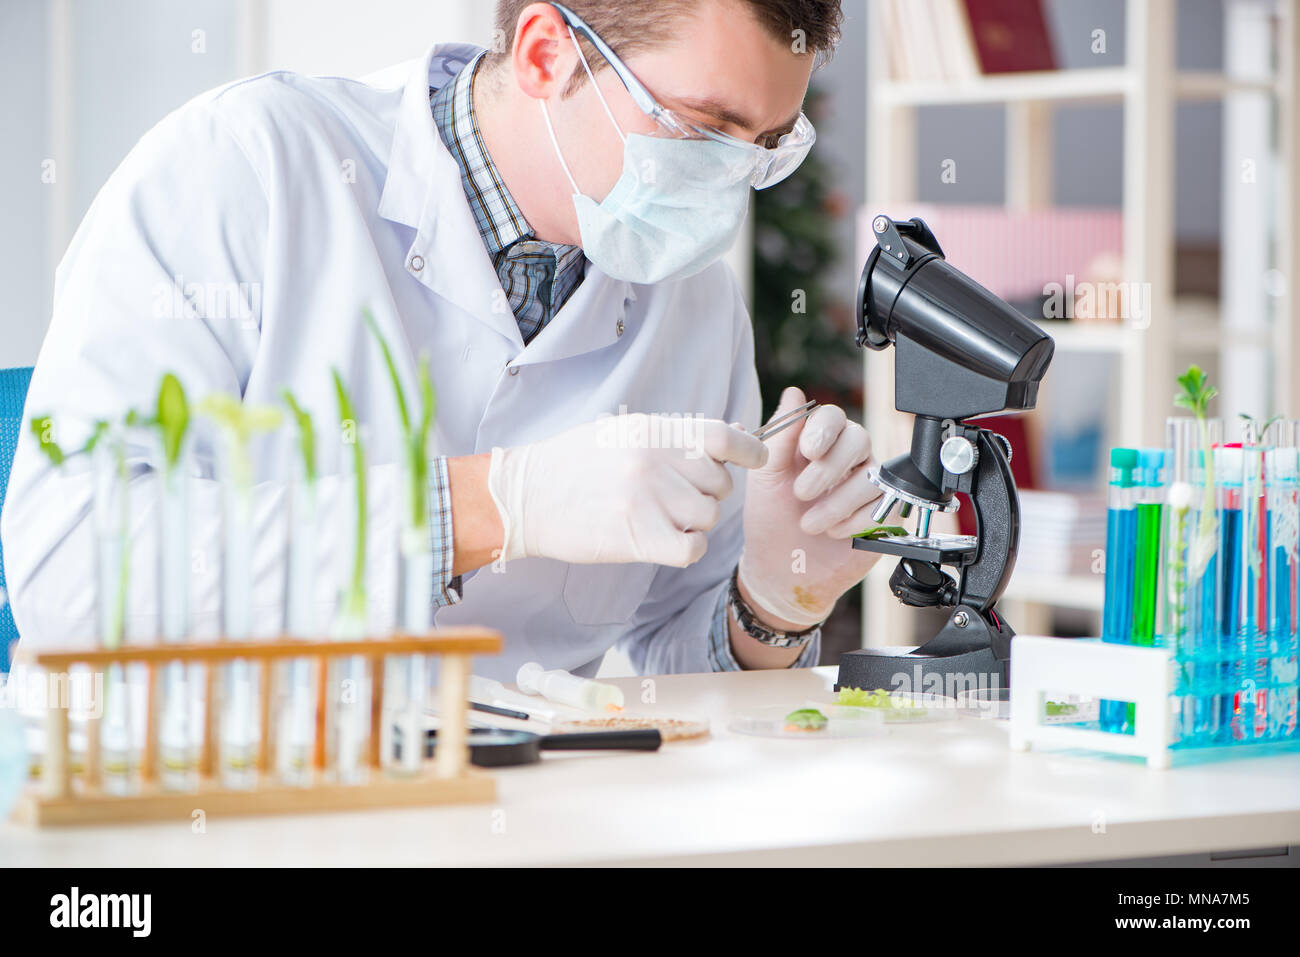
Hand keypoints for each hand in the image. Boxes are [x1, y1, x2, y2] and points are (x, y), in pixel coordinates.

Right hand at [488, 413, 766, 566]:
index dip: (748, 448)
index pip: (722, 435)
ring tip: (658, 520)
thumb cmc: (570, 465)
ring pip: (707, 517)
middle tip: (673, 501)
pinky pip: (693, 547)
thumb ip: (667, 438)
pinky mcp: (640, 536)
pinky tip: (665, 544)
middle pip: (718, 484)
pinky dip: (687, 549)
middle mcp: (657, 461)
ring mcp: (650, 498)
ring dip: (692, 524)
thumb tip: (721, 440)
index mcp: (653, 431)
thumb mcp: (620, 433)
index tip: (756, 458)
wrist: (524, 497)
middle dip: (706, 495)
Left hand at [738, 386, 883, 627]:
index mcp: (817, 443)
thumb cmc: (770, 518)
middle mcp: (847, 458)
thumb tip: (792, 392)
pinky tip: (833, 532)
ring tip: (809, 523)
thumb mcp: (765, 477)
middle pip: (858, 439)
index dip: (824, 430)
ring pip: (870, 475)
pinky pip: (884, 505)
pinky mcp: (883, 513)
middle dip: (828, 468)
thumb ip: (779, 436)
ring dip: (836, 503)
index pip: (834, 416)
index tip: (807, 452)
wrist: (780, 569)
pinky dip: (854, 521)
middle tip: (801, 493)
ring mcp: (867, 484)